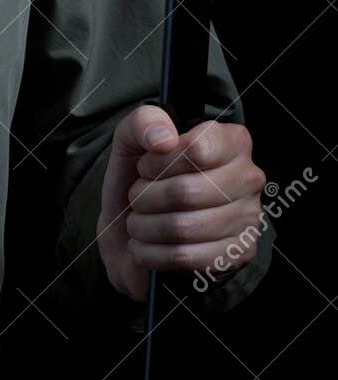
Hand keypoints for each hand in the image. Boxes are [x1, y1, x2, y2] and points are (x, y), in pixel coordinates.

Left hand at [98, 106, 265, 302]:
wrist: (131, 228)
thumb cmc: (141, 179)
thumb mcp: (132, 140)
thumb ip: (142, 122)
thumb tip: (164, 139)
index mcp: (232, 141)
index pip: (196, 150)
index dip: (158, 162)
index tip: (145, 167)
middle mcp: (249, 177)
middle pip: (185, 192)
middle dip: (145, 197)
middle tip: (137, 198)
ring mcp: (248, 218)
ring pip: (183, 228)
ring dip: (144, 226)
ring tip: (138, 222)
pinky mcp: (237, 254)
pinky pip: (186, 257)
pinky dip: (151, 253)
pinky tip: (144, 245)